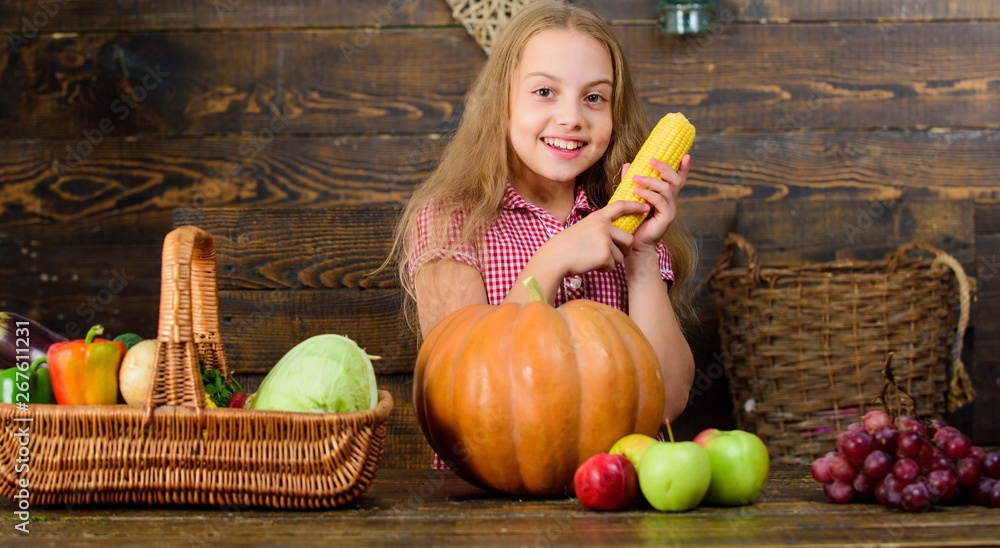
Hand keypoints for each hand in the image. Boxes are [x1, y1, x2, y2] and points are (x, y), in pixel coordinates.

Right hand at [535, 199, 649, 277]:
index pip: (620, 206)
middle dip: (625, 250)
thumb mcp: (583, 228)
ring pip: (621, 254)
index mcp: (597, 217)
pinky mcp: (605, 254)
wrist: (555, 258)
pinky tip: (592, 265)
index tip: (646, 206)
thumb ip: (599, 228)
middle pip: (628, 238)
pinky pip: (613, 265)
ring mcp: (604, 240)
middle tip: (617, 255)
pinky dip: (605, 268)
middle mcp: (603, 226)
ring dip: (612, 261)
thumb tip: (615, 235)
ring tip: (596, 260)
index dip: (635, 205)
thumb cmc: (566, 246)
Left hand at [622, 154, 689, 252]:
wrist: (633, 244)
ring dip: (651, 180)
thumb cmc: (632, 221)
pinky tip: (636, 190)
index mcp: (666, 196)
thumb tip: (628, 164)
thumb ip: (631, 181)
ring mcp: (670, 209)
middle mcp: (671, 201)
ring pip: (666, 189)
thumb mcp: (631, 197)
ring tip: (635, 178)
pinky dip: (648, 194)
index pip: (678, 179)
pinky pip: (660, 201)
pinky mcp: (666, 218)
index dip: (683, 167)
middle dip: (665, 167)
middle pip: (675, 180)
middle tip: (651, 160)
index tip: (685, 155)